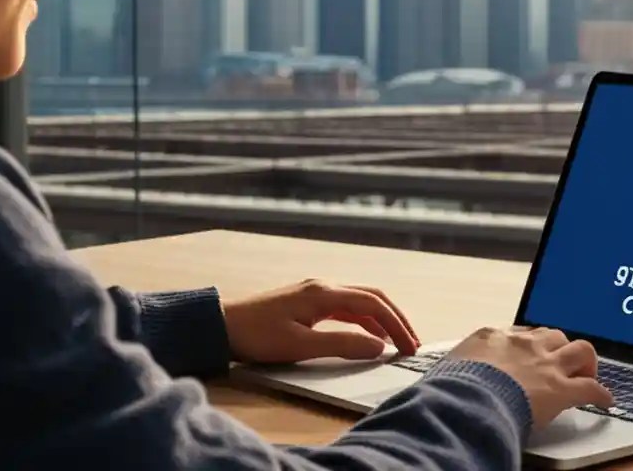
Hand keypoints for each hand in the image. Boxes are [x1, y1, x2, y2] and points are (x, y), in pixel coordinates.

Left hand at [222, 279, 420, 363]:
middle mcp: (323, 286)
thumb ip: (341, 345)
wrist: (220, 324)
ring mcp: (315, 292)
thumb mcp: (300, 346)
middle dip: (395, 319)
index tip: (410, 346)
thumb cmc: (257, 335)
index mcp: (324, 294)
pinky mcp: (307, 301)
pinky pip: (346, 306)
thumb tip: (378, 346)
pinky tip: (367, 335)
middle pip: (371, 296)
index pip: (373, 304)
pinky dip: (363, 319)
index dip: (396, 325)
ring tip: (396, 342)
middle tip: (412, 342)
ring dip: (381, 319)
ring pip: (360, 300)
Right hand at [447, 326, 612, 428]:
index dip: (528, 345)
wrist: (468, 399)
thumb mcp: (448, 368)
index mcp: (494, 337)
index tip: (528, 354)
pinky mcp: (561, 389)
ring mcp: (546, 365)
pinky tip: (605, 401)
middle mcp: (525, 345)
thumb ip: (456, 367)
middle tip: (559, 363)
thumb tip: (447, 378)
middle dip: (559, 348)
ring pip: (580, 350)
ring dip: (585, 362)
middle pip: (554, 336)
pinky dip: (600, 394)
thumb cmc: (452, 387)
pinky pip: (590, 389)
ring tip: (587, 374)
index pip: (519, 334)